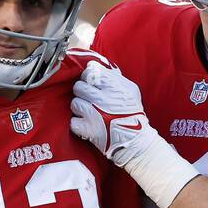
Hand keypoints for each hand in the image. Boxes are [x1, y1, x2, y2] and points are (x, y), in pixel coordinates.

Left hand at [71, 61, 199, 207]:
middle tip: (89, 99)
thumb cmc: (132, 113)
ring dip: (79, 108)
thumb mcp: (130, 90)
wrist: (135, 141)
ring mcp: (93, 114)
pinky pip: (73, 121)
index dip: (88, 77)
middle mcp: (102, 98)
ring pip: (74, 103)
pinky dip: (78, 124)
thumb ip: (114, 77)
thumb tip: (94, 66)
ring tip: (89, 113)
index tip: (91, 84)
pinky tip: (86, 125)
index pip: (90, 71)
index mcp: (113, 86)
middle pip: (79, 86)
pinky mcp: (87, 129)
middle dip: (82, 92)